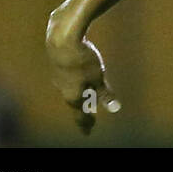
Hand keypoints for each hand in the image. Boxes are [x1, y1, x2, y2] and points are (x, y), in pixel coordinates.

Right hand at [46, 17, 119, 135]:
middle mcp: (63, 89)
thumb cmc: (82, 60)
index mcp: (73, 95)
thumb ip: (104, 94)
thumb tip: (114, 109)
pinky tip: (74, 80)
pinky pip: (67, 79)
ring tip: (81, 102)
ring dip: (77, 97)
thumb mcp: (97, 77)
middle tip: (86, 121)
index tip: (88, 132)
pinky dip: (73, 83)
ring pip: (69, 90)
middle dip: (81, 112)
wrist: (62, 39)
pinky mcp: (58, 64)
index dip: (86, 123)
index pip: (80, 114)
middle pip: (74, 104)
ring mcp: (58, 76)